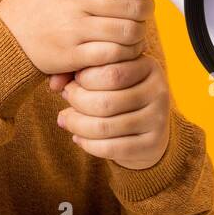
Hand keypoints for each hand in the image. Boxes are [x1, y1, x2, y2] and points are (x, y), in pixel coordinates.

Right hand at [0, 0, 154, 75]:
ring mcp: (72, 29)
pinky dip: (125, 54)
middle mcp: (72, 0)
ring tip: (135, 33)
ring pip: (126, 32)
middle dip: (145, 12)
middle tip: (144, 13)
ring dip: (138, 35)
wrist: (4, 36)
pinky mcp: (71, 55)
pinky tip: (123, 51)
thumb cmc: (37, 4)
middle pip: (130, 7)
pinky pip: (113, 55)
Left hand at [51, 53, 171, 168]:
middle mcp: (159, 91)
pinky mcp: (153, 144)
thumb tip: (54, 84)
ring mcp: (158, 119)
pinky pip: (111, 148)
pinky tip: (77, 138)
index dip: (84, 78)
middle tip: (65, 99)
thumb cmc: (119, 94)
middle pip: (106, 101)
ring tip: (65, 119)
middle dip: (77, 101)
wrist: (148, 129)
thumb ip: (81, 72)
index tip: (72, 82)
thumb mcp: (106, 77)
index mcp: (149, 66)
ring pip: (105, 127)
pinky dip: (88, 144)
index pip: (111, 72)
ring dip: (77, 125)